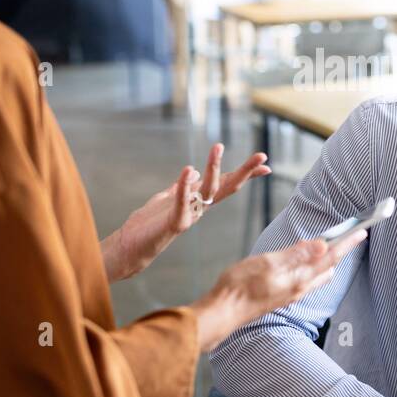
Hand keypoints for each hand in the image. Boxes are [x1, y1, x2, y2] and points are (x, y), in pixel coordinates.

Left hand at [101, 143, 270, 280]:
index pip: (226, 185)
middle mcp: (198, 209)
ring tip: (218, 147)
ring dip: (213, 168)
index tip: (266, 165)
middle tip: (262, 156)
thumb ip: (179, 187)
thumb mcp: (165, 199)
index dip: (245, 174)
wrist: (130, 249)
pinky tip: (188, 170)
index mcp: (198, 202)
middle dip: (244, 172)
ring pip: (207, 191)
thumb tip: (191, 170)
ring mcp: (188, 216)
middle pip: (226, 187)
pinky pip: (181, 203)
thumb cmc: (147, 226)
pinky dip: (184, 186)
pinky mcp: (174, 223)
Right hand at [192, 232, 365, 352]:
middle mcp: (299, 288)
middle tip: (352, 236)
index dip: (347, 243)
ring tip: (334, 247)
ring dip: (328, 261)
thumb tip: (322, 245)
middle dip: (341, 251)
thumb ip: (296, 254)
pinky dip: (314, 269)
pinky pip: (306, 281)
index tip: (362, 232)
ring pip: (318, 276)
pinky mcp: (282, 296)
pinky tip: (307, 265)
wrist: (224, 312)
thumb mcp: (268, 263)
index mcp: (299, 279)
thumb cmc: (240, 286)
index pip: (330, 258)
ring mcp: (291, 294)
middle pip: (327, 267)